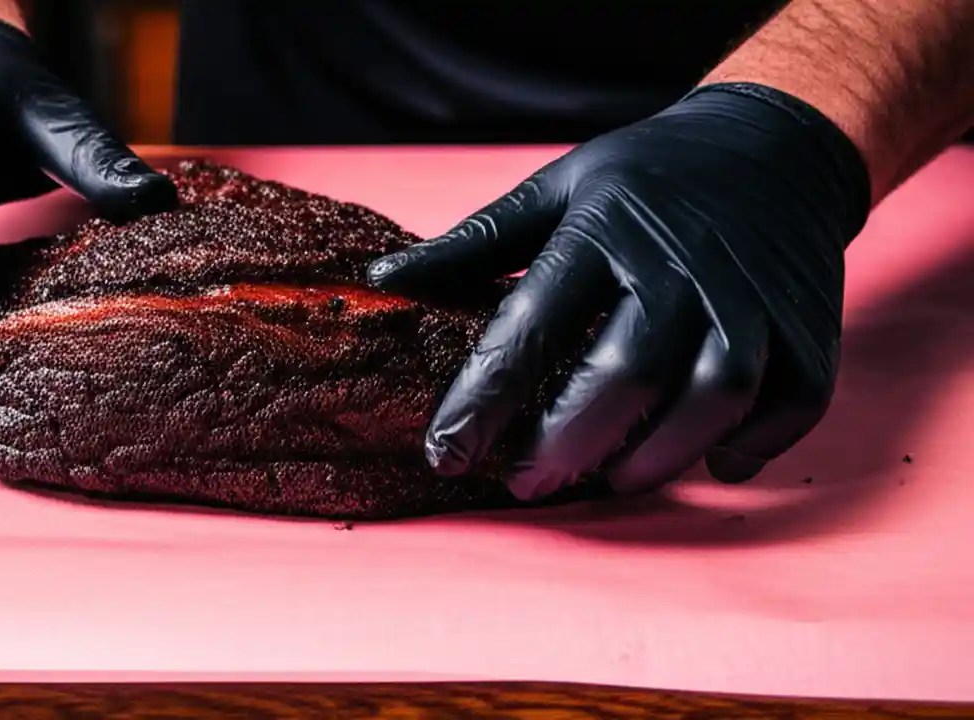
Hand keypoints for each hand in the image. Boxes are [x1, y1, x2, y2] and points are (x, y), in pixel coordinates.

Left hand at [368, 83, 869, 498]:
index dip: (483, 400)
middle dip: (567, 445)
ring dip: (654, 457)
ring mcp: (753, 299)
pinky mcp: (810, 331)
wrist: (776, 147)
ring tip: (606, 480)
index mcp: (605, 228)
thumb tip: (384, 281)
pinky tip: (703, 462)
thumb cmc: (647, 178)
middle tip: (525, 484)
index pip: (530, 325)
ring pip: (711, 399)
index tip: (444, 453)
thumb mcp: (556, 188)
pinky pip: (786, 408)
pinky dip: (745, 448)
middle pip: (625, 375)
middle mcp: (683, 265)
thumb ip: (474, 243)